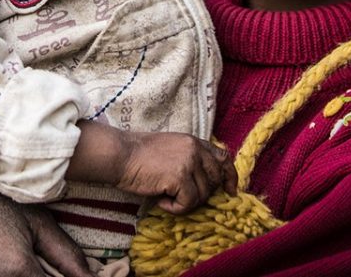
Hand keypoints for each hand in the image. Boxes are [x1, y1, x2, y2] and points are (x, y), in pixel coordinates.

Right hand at [115, 131, 237, 213]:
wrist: (120, 155)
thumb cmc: (138, 155)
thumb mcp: (170, 149)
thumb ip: (189, 158)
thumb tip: (206, 182)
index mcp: (193, 141)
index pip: (223, 158)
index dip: (230, 176)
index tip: (230, 191)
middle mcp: (194, 149)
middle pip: (214, 180)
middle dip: (201, 194)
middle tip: (180, 196)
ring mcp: (188, 162)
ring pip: (202, 195)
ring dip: (184, 202)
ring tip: (164, 195)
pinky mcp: (179, 177)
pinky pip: (188, 203)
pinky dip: (175, 208)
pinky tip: (161, 201)